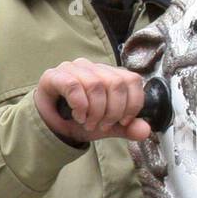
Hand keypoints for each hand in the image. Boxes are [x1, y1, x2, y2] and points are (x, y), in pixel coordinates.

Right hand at [34, 59, 150, 145]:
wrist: (51, 126)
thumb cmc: (81, 120)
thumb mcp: (108, 126)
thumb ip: (127, 127)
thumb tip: (144, 130)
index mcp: (110, 75)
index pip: (132, 80)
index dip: (133, 103)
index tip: (124, 121)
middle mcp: (93, 67)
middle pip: (115, 83)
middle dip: (113, 111)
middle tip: (103, 125)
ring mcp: (73, 68)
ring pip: (96, 85)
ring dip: (95, 111)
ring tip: (89, 123)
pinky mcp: (55, 75)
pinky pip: (73, 85)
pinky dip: (80, 105)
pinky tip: (78, 116)